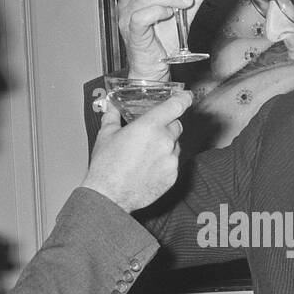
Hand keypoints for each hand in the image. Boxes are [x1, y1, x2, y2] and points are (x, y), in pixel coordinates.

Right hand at [82, 90, 189, 211]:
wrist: (110, 196)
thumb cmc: (106, 166)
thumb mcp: (106, 135)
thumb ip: (112, 116)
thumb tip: (111, 106)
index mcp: (149, 126)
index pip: (176, 106)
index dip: (183, 99)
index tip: (186, 97)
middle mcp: (164, 141)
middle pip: (176, 126)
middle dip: (166, 126)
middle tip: (150, 134)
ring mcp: (171, 160)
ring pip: (175, 145)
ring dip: (165, 145)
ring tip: (145, 155)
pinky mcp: (173, 176)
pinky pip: (173, 163)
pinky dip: (164, 162)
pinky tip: (148, 168)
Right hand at [116, 0, 215, 79]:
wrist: (156, 68)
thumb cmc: (162, 40)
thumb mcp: (180, 13)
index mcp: (133, 0)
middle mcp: (125, 9)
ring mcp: (127, 22)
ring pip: (140, 0)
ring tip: (185, 1)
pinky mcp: (134, 35)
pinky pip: (140, 18)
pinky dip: (156, 12)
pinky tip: (169, 13)